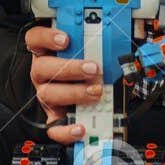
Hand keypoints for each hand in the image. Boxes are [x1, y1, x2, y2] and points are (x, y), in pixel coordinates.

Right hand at [24, 26, 100, 143]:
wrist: (93, 96)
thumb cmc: (90, 68)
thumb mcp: (94, 51)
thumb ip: (103, 41)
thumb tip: (129, 34)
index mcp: (47, 52)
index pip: (35, 38)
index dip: (47, 37)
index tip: (66, 39)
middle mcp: (43, 73)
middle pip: (42, 67)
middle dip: (70, 68)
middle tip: (92, 68)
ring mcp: (47, 94)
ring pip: (49, 94)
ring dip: (74, 92)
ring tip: (96, 92)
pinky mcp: (54, 116)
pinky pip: (54, 126)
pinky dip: (67, 129)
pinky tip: (81, 126)